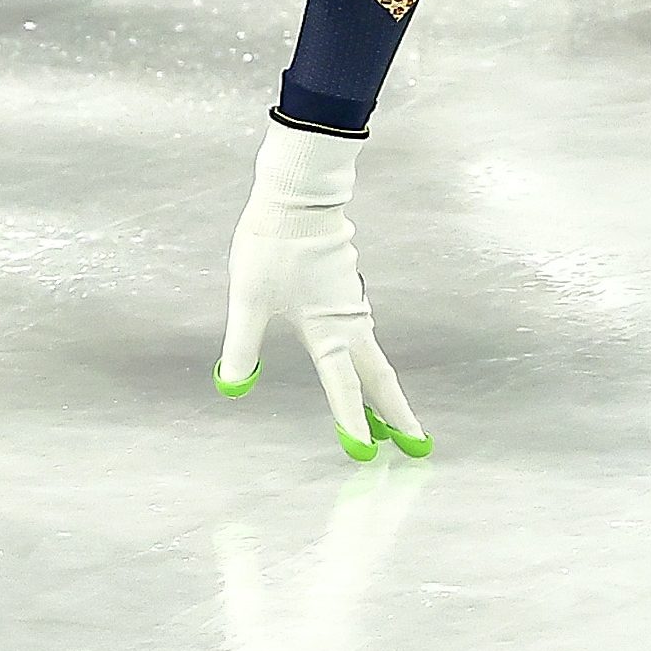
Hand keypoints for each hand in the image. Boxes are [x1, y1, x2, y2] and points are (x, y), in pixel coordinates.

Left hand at [215, 122, 429, 461]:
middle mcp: (350, 322)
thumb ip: (241, 346)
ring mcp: (353, 302)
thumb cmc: (273, 245)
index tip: (366, 457)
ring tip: (388, 420)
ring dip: (383, 392)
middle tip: (418, 447)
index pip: (344, 390)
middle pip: (379, 379)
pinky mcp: (347, 286)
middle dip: (398, 416)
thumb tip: (232, 385)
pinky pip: (364, 335)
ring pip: (374, 357)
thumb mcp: (248, 300)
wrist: (300, 193)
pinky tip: (359, 364)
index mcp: (328, 330)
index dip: (353, 426)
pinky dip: (368, 362)